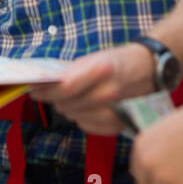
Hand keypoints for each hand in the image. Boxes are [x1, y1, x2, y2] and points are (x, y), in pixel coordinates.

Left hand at [29, 44, 154, 134]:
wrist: (150, 70)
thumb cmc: (119, 61)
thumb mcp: (95, 58)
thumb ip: (71, 72)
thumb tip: (44, 84)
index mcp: (102, 70)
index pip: (64, 88)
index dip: (45, 90)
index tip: (33, 89)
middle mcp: (109, 93)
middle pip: (67, 104)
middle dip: (53, 99)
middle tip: (47, 92)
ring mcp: (115, 111)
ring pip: (74, 116)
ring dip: (66, 108)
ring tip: (68, 98)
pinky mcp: (118, 125)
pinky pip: (87, 125)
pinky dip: (81, 117)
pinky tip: (83, 107)